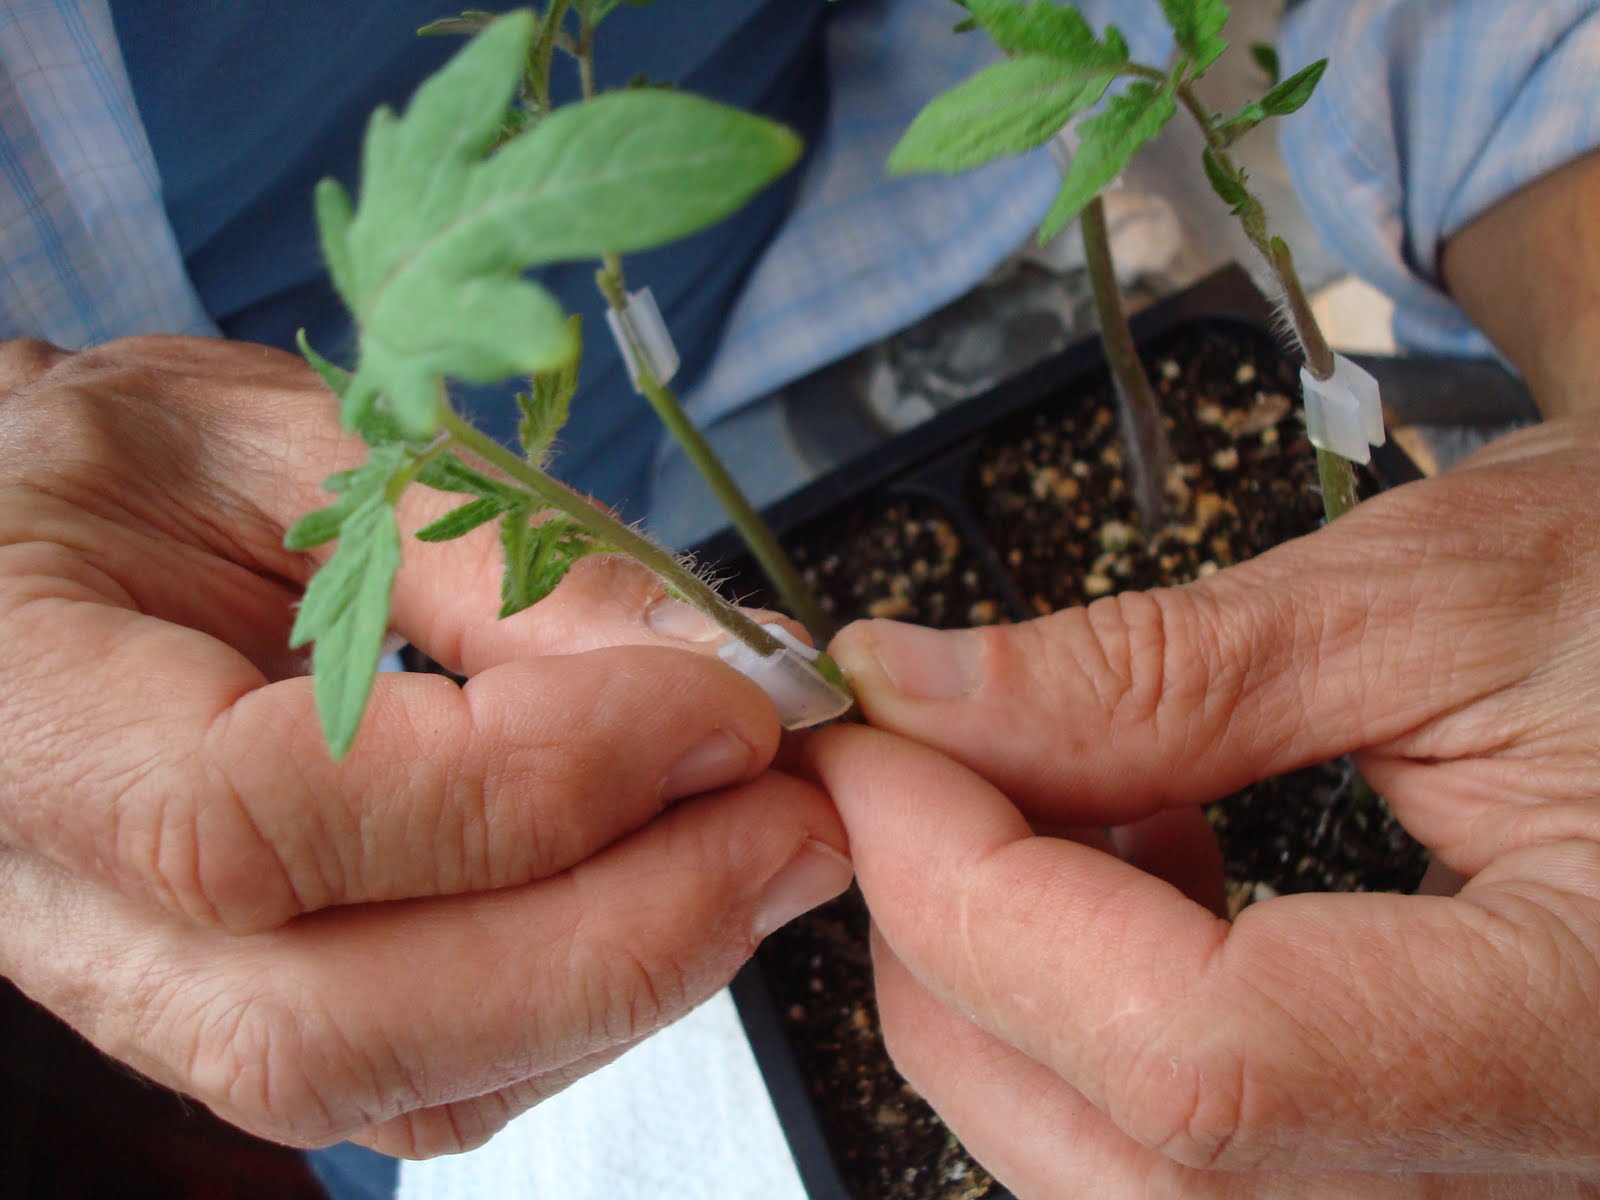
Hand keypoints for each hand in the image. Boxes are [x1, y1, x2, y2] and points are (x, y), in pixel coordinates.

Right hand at [0, 337, 850, 1155]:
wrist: (25, 551)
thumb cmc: (135, 471)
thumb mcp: (305, 452)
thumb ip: (503, 562)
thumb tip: (725, 663)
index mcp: (21, 717)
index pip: (261, 820)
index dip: (523, 784)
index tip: (720, 708)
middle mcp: (55, 909)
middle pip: (330, 1027)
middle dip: (610, 936)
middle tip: (794, 823)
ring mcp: (146, 999)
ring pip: (393, 1085)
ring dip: (621, 984)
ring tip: (760, 850)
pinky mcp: (248, 1017)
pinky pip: (427, 1078)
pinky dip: (582, 1005)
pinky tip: (673, 895)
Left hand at [813, 417, 1599, 1196]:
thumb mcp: (1432, 606)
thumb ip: (1153, 672)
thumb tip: (910, 689)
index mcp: (1587, 1045)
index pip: (1198, 1062)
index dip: (978, 903)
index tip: (871, 754)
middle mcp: (1534, 1185)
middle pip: (1132, 1157)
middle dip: (954, 950)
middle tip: (909, 766)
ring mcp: (1474, 1193)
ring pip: (1129, 1178)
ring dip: (1012, 987)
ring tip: (1054, 795)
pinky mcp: (1421, 1164)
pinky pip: (1189, 1154)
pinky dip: (1088, 1017)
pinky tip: (1136, 864)